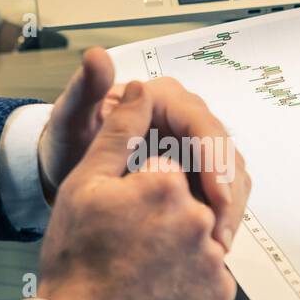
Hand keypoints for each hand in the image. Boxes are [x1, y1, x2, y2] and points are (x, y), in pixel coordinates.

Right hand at [37, 81, 250, 299]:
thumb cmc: (76, 260)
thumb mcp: (85, 186)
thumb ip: (120, 132)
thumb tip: (142, 89)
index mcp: (167, 185)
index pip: (164, 170)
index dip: (138, 191)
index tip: (116, 217)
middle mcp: (201, 219)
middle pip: (186, 203)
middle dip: (161, 218)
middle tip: (124, 248)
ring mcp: (213, 261)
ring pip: (199, 238)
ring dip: (176, 246)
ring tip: (137, 270)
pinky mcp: (221, 296)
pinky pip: (207, 274)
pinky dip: (186, 278)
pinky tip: (154, 290)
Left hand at [39, 47, 249, 251]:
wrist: (69, 171)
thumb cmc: (68, 144)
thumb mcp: (70, 120)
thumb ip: (84, 91)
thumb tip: (97, 57)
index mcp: (161, 97)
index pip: (201, 124)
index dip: (214, 161)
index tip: (216, 198)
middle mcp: (184, 115)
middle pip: (225, 149)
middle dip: (228, 190)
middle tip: (221, 230)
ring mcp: (194, 143)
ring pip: (231, 170)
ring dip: (231, 205)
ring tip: (219, 242)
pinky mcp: (198, 169)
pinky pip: (223, 188)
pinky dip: (223, 213)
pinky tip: (214, 240)